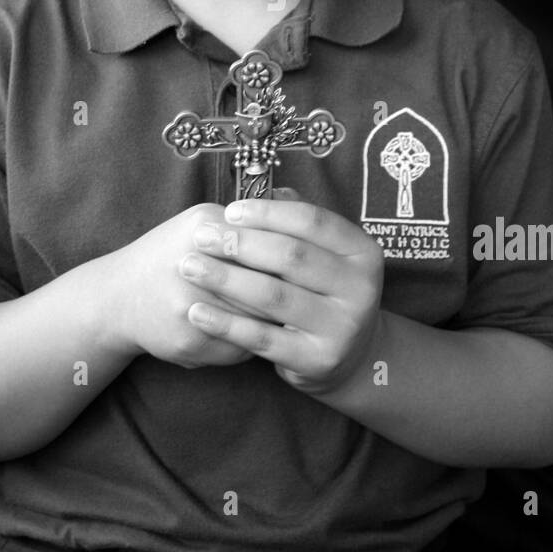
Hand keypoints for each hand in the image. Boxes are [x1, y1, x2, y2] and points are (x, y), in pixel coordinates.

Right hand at [116, 200, 296, 369]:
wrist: (118, 297)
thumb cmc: (172, 253)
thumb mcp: (203, 221)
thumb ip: (250, 217)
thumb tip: (300, 207)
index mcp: (203, 228)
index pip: (268, 242)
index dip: (294, 257)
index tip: (311, 264)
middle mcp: (195, 265)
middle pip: (267, 282)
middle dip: (291, 292)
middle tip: (309, 295)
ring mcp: (191, 306)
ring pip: (258, 320)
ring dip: (278, 321)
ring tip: (291, 317)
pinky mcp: (189, 341)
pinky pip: (241, 347)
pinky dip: (255, 343)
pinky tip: (258, 336)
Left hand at [180, 190, 383, 395]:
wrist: (349, 355)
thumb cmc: (323, 290)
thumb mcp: (324, 254)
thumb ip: (298, 222)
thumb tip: (267, 192)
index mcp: (362, 252)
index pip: (312, 221)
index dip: (268, 213)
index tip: (230, 210)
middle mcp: (359, 289)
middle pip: (291, 256)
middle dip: (240, 244)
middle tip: (201, 236)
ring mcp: (341, 327)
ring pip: (273, 296)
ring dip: (225, 279)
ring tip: (190, 266)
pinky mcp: (317, 360)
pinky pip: (262, 339)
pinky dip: (226, 324)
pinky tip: (197, 311)